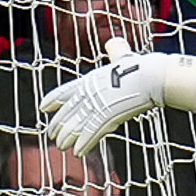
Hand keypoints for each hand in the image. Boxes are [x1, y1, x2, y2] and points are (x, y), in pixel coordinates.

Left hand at [40, 39, 195, 153]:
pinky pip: (92, 132)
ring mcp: (98, 104)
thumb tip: (113, 43)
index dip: (53, 100)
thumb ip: (115, 51)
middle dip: (58, 124)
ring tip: (62, 146)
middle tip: (51, 135)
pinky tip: (77, 152)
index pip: (66, 91)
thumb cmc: (142, 67)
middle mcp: (90, 91)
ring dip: (68, 137)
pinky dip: (84, 143)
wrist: (153, 76)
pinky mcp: (107, 115)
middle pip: (68, 111)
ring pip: (77, 125)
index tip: (42, 107)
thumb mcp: (124, 57)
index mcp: (91, 78)